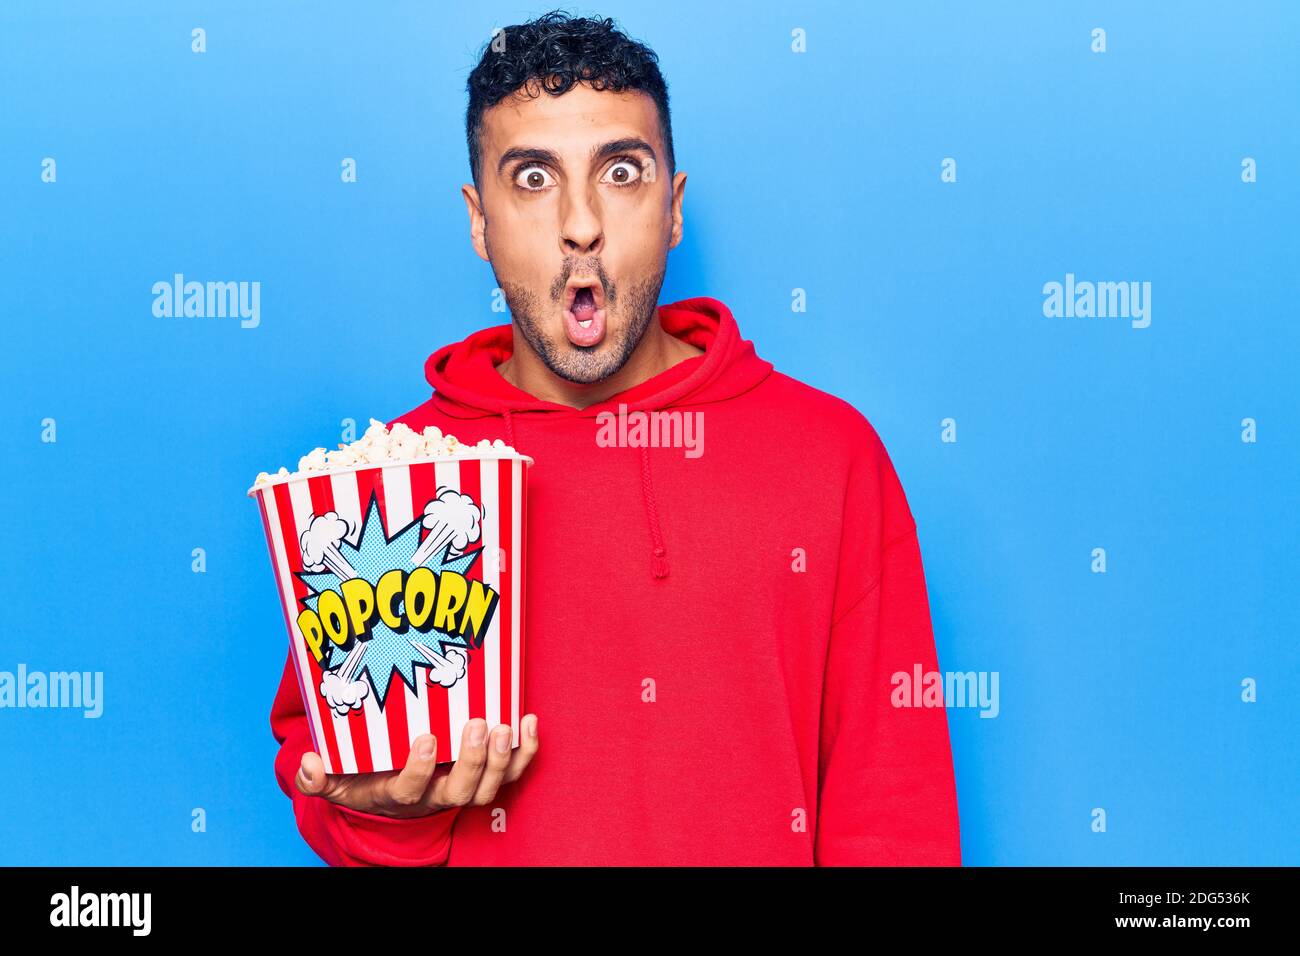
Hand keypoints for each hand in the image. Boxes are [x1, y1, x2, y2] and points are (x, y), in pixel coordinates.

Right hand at [295, 715, 538, 818]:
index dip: (421, 769)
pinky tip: (528, 722)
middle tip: (476, 725)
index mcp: (401, 795)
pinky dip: (524, 751)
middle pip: (460, 791)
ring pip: (490, 787)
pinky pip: (511, 772)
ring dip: (501, 759)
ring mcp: (464, 788)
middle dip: (472, 761)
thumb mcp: (338, 783)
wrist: (398, 796)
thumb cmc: (368, 781)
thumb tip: (306, 763)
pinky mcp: (486, 777)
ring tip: (506, 725)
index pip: (412, 790)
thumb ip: (317, 778)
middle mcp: (437, 797)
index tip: (426, 738)